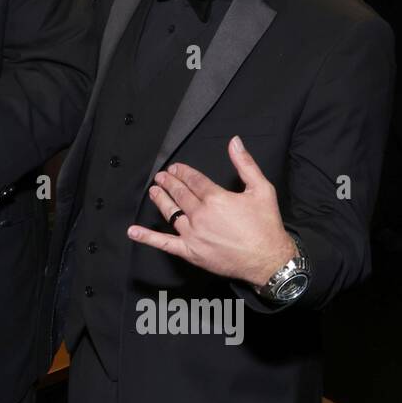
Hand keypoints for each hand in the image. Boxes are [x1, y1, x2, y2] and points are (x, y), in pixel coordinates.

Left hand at [127, 136, 296, 286]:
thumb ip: (245, 164)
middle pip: (180, 194)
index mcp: (216, 198)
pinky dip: (147, 237)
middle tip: (161, 176)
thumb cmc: (266, 226)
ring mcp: (193, 234)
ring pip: (171, 213)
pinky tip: (133, 231)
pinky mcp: (190, 252)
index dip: (182, 172)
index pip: (193, 180)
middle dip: (169, 183)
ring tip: (154, 190)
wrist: (268, 260)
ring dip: (160, 200)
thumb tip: (234, 142)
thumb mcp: (261, 189)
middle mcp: (201, 215)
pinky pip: (164, 243)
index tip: (175, 168)